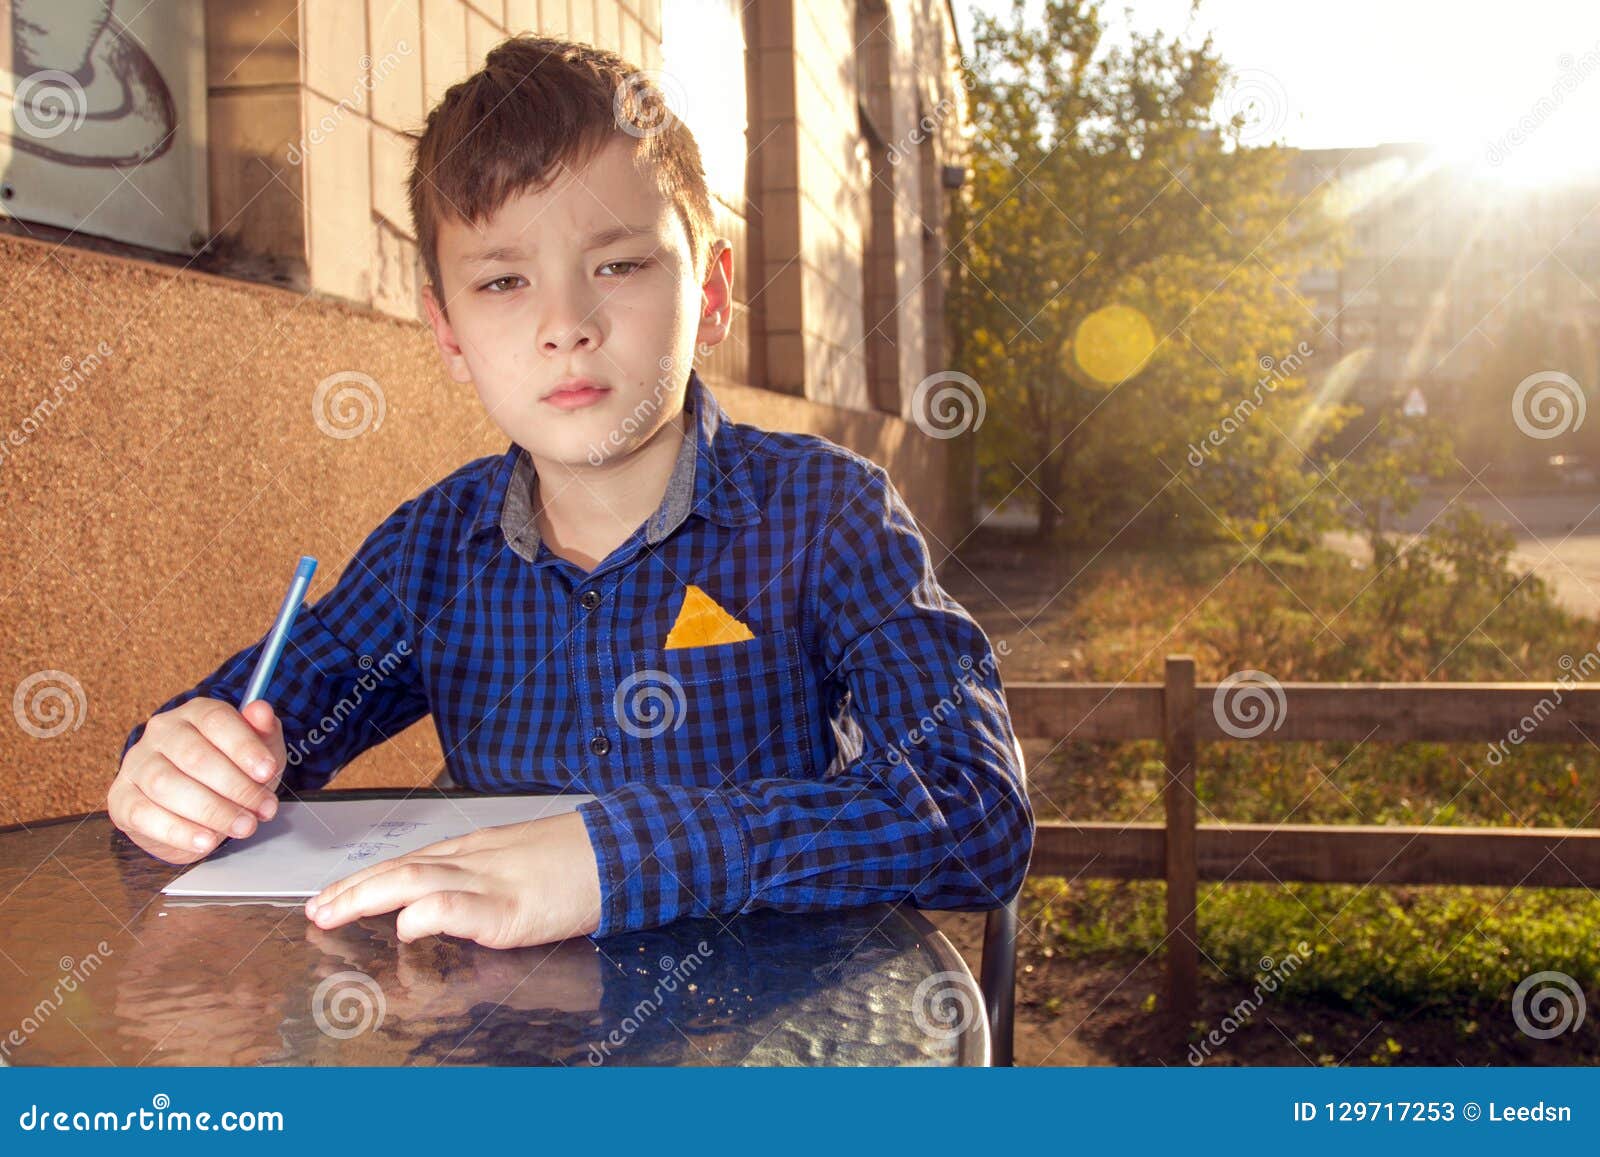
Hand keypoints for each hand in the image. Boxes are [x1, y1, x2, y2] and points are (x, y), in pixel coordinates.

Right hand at [108, 699, 285, 864]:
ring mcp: (137, 764)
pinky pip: (144, 814)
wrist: (197, 808)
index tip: (267, 771)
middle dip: (235, 787)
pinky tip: (205, 841)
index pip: (216, 720)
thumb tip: (261, 710)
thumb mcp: (258, 751)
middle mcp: (161, 733)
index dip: (244, 746)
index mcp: (195, 713)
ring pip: (167, 785)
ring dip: (211, 811)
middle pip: (194, 756)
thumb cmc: (231, 771)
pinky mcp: (121, 798)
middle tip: (263, 809)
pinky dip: (178, 831)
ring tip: (243, 827)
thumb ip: (263, 732)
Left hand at [303, 810, 603, 947]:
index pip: (407, 862)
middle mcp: (475, 861)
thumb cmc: (580, 862)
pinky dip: (428, 914)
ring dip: (369, 897)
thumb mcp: (521, 865)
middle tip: (315, 909)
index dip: (364, 878)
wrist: (624, 850)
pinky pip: (461, 906)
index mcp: (477, 852)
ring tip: (335, 914)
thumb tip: (444, 905)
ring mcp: (492, 882)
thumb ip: (483, 883)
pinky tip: (405, 926)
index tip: (329, 894)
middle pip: (400, 868)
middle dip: (352, 889)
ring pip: (417, 881)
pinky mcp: (512, 908)